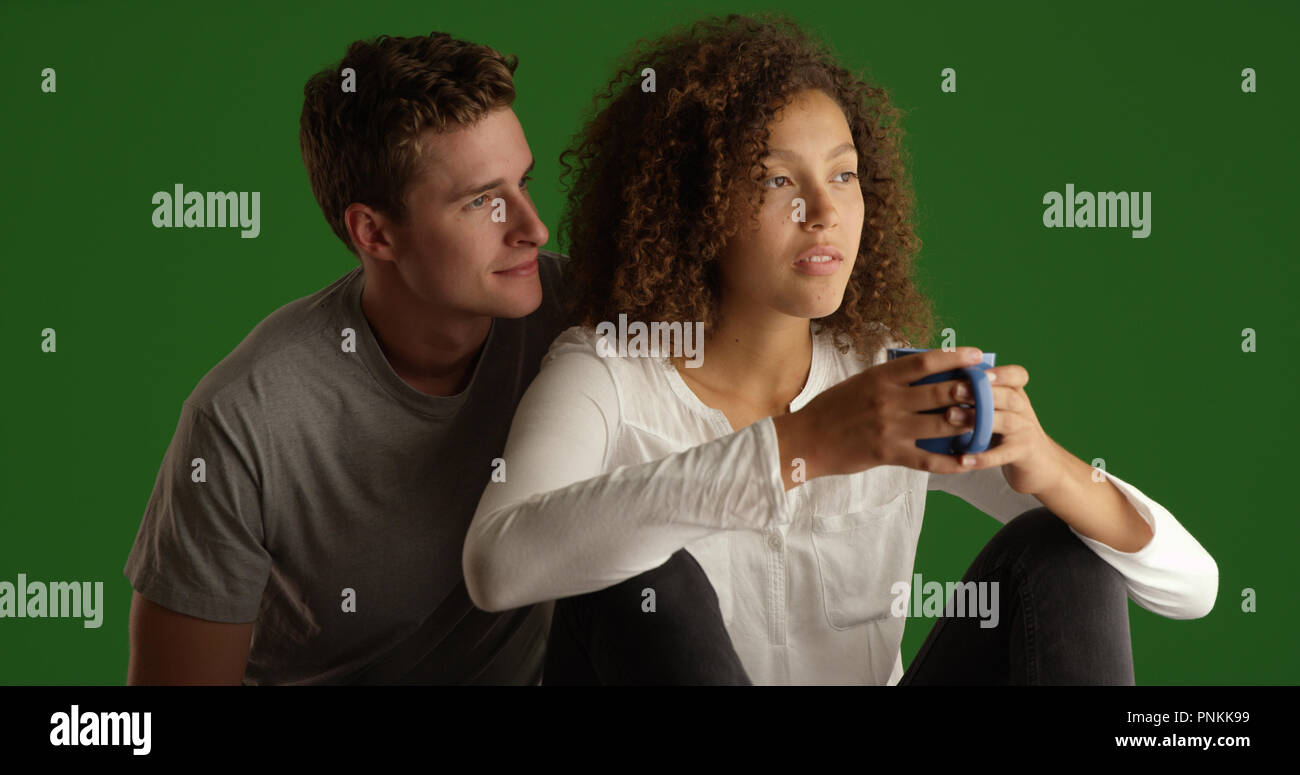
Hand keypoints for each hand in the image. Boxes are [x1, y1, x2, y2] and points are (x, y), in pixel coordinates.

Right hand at [778, 346, 1037, 479]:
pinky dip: (951, 461)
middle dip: (973, 392)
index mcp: (881, 376)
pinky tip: (968, 461)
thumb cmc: (833, 409)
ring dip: (969, 425)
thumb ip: (892, 378)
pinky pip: (928, 458)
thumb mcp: (861, 383)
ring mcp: (890, 427)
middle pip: (942, 392)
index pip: (926, 362)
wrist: (806, 440)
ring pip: (941, 425)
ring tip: (989, 424)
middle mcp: (888, 399)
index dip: (956, 358)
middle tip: (994, 391)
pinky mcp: (888, 453)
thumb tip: (926, 371)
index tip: (979, 356)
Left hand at [954, 361, 1063, 494]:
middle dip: (981, 392)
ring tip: (950, 416)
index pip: (1017, 376)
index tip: (978, 370)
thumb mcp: (997, 409)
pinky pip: (1002, 455)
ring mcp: (1025, 432)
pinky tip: (962, 459)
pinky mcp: (1022, 454)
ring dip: (977, 418)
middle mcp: (1023, 410)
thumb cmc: (1006, 432)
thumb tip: (939, 382)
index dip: (1001, 373)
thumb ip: (978, 396)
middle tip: (954, 389)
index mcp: (1016, 394)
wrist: (1039, 464)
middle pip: (1008, 397)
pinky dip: (982, 458)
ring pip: (1006, 422)